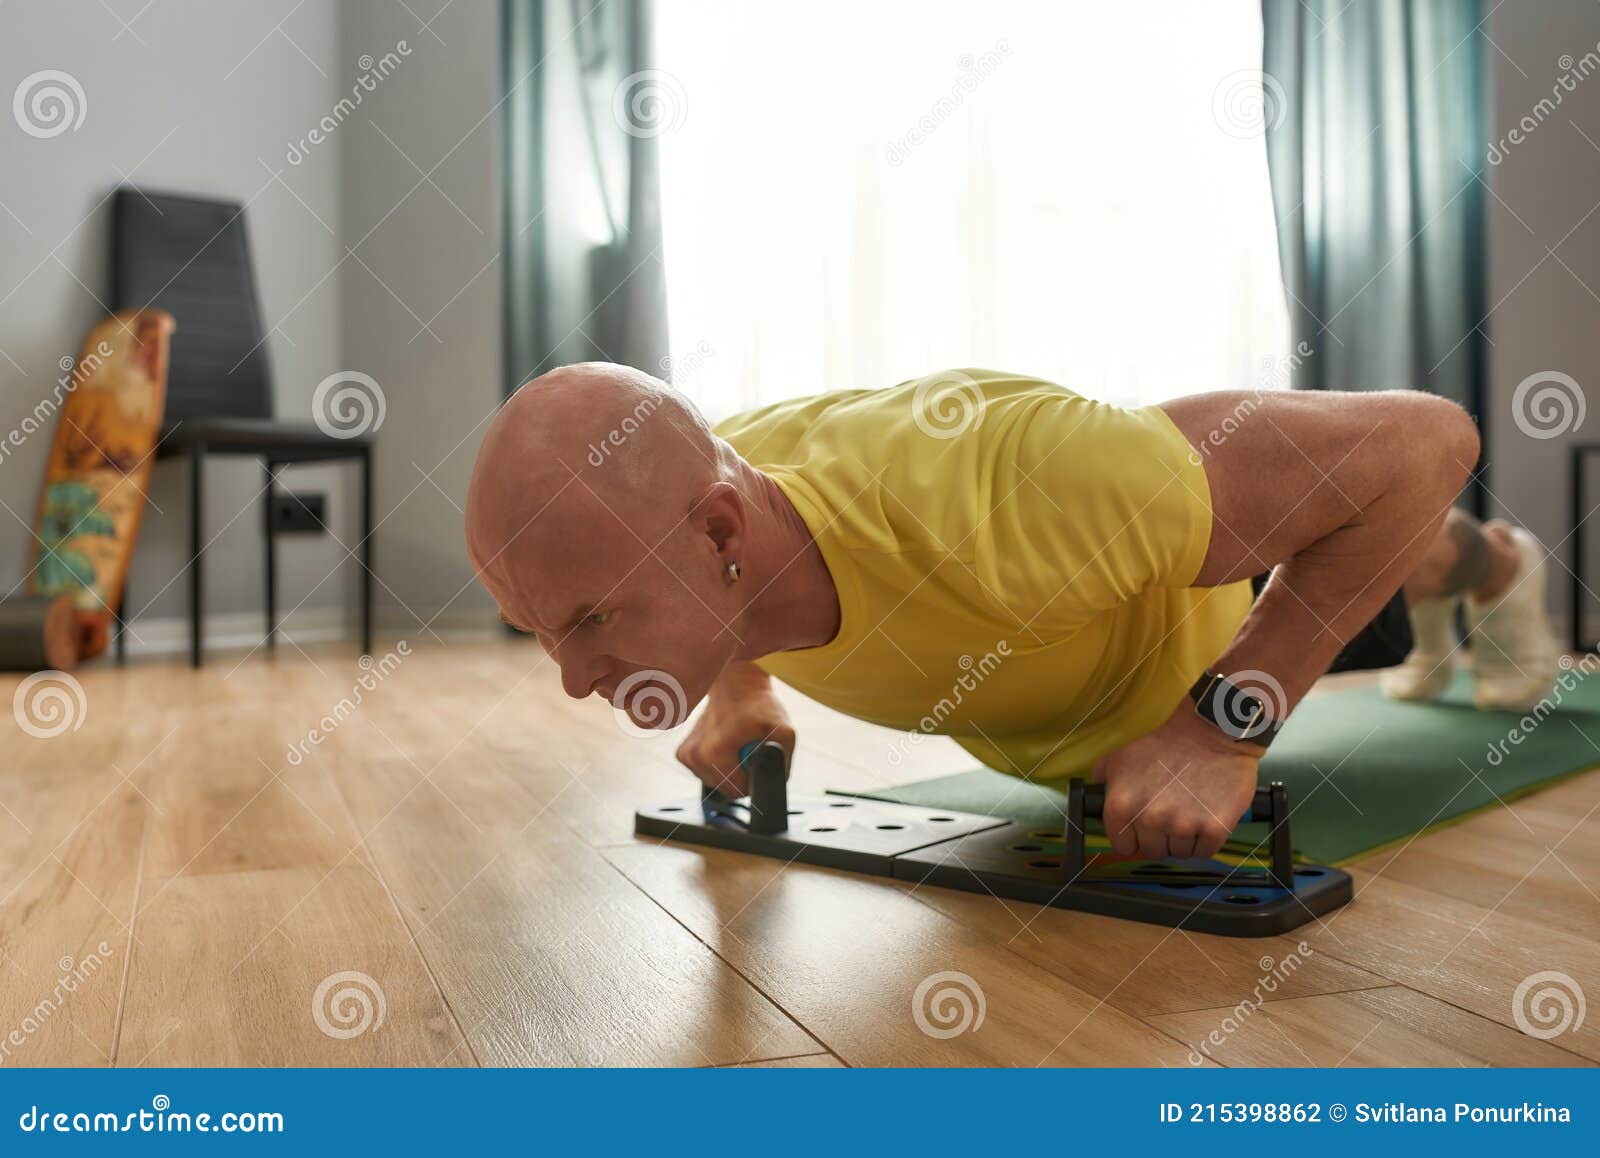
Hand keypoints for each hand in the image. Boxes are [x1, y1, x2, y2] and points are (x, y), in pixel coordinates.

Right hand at [675, 664, 793, 795]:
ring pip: (715, 782)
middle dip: (741, 774)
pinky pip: (706, 773)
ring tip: (736, 744)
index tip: (755, 759)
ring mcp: (686, 755)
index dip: (752, 779)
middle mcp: (696, 756)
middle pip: (726, 790)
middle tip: (748, 749)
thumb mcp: (783, 731)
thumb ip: (782, 761)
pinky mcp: (683, 754)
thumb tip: (774, 781)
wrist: (735, 684)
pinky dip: (718, 763)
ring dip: (729, 769)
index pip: (739, 791)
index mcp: (716, 752)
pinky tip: (725, 744)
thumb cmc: (757, 705)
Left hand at [1091, 705, 1262, 860]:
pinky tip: (1204, 814)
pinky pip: (1203, 852)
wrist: (1210, 733)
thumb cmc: (1165, 744)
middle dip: (1159, 837)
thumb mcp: (1119, 757)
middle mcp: (1149, 818)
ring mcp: (1183, 825)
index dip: (1133, 837)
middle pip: (1152, 851)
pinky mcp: (1214, 828)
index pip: (1123, 846)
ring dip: (1183, 838)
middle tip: (1169, 811)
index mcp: (1121, 805)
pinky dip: (1205, 839)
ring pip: (1178, 854)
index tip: (1142, 827)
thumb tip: (1093, 807)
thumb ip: (1101, 784)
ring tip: (1188, 808)